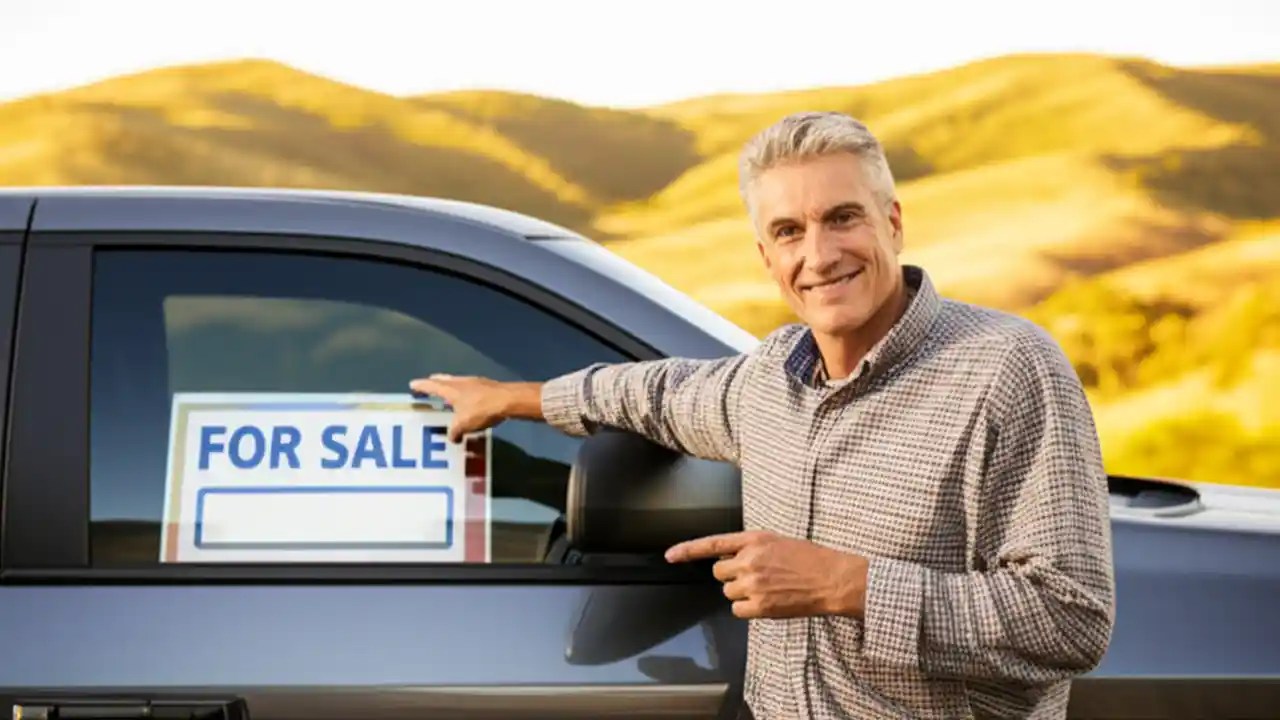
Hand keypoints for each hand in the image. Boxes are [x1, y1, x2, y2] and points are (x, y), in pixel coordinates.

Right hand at [408, 374, 538, 442]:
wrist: (508, 401)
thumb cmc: (481, 410)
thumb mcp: (463, 424)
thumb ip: (455, 431)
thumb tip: (452, 437)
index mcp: (451, 389)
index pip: (432, 386)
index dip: (422, 386)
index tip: (413, 384)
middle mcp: (461, 382)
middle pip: (445, 380)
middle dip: (436, 382)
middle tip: (430, 383)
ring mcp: (476, 382)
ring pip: (458, 382)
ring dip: (452, 387)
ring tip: (448, 393)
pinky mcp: (488, 387)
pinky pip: (471, 388)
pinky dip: (466, 393)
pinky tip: (469, 400)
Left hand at [665, 530, 868, 618]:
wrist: (832, 579)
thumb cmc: (810, 560)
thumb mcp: (778, 541)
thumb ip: (751, 547)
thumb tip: (729, 557)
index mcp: (754, 540)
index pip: (713, 544)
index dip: (688, 550)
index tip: (669, 556)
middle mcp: (750, 560)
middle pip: (719, 572)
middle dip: (732, 575)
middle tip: (755, 576)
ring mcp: (753, 583)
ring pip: (728, 592)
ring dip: (741, 592)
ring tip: (767, 588)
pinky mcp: (759, 605)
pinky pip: (737, 610)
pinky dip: (748, 609)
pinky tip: (767, 602)